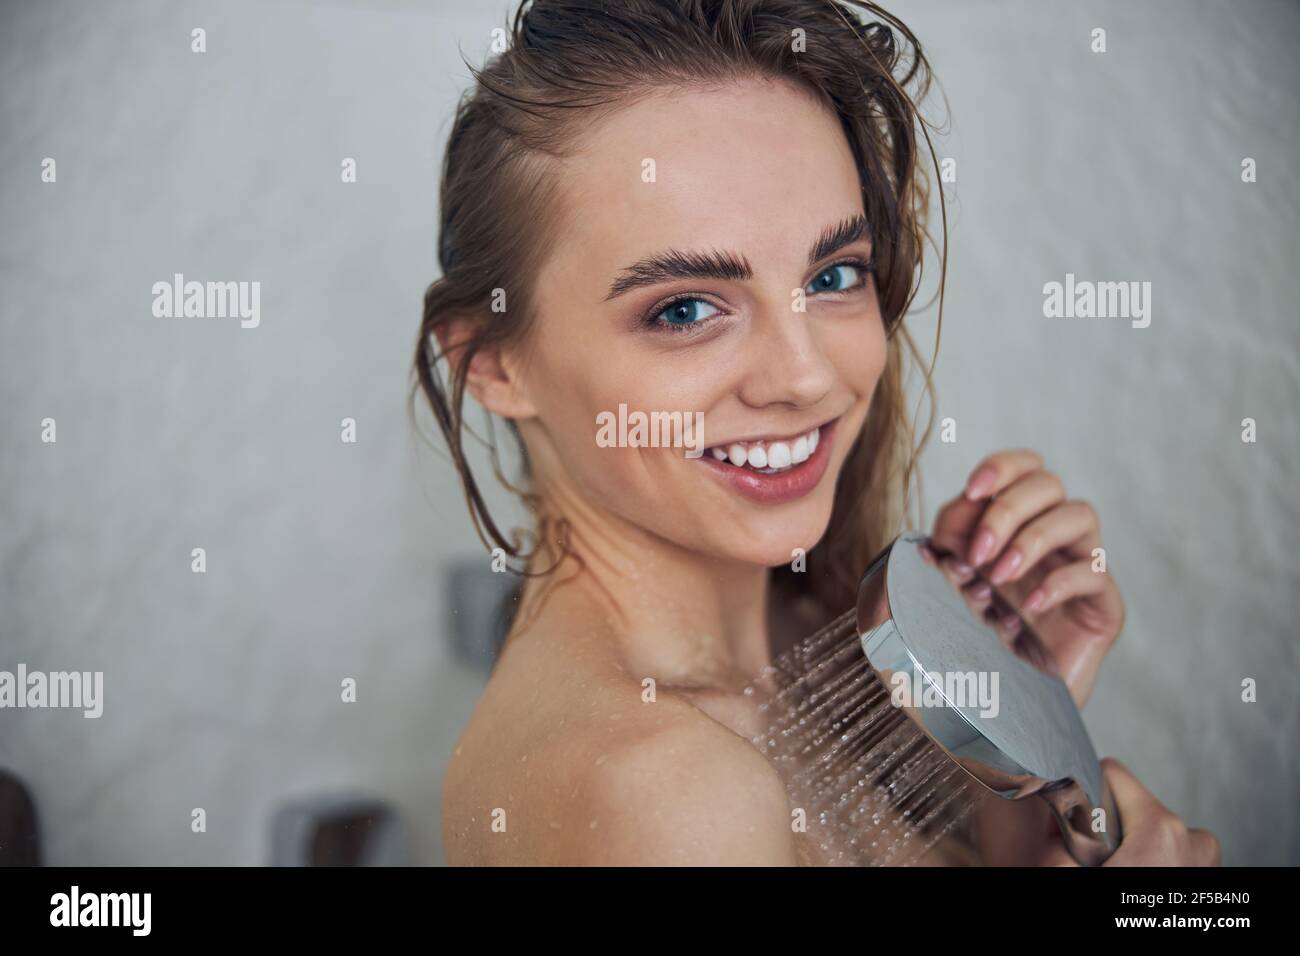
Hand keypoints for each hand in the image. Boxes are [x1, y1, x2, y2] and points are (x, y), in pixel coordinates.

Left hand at [928, 449, 1123, 706]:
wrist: (1003, 702)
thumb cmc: (976, 634)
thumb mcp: (952, 577)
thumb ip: (953, 536)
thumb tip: (962, 505)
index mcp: (1018, 520)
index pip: (1026, 466)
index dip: (1002, 466)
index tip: (972, 489)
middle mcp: (1054, 535)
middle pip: (1049, 484)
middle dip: (1007, 511)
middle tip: (977, 555)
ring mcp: (1083, 565)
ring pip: (1079, 514)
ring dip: (1032, 539)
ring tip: (999, 576)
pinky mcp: (1104, 605)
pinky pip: (1095, 573)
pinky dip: (1058, 581)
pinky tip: (1029, 605)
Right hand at [1034, 758, 1220, 865]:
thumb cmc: (1122, 908)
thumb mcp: (1060, 867)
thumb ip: (1054, 831)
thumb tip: (1054, 812)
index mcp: (1161, 828)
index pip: (1111, 772)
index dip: (1083, 794)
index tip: (1074, 823)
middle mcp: (1192, 840)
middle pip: (1133, 804)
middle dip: (1110, 825)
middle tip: (1094, 856)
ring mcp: (1205, 861)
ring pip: (1154, 829)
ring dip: (1132, 845)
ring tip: (1115, 868)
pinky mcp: (1208, 874)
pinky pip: (1173, 852)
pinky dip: (1153, 860)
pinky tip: (1134, 875)